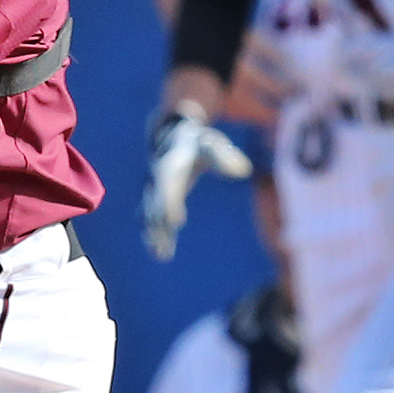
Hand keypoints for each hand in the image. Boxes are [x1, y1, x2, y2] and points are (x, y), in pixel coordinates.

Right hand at [141, 105, 252, 260]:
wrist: (172, 137)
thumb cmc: (198, 143)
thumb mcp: (212, 144)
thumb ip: (226, 157)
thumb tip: (243, 171)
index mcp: (171, 165)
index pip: (168, 185)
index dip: (169, 203)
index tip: (175, 222)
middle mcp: (157, 179)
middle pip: (155, 203)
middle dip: (158, 223)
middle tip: (161, 243)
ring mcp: (154, 190)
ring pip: (150, 214)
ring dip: (155, 233)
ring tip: (161, 254)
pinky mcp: (157, 200)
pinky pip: (153, 219)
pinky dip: (158, 235)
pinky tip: (162, 254)